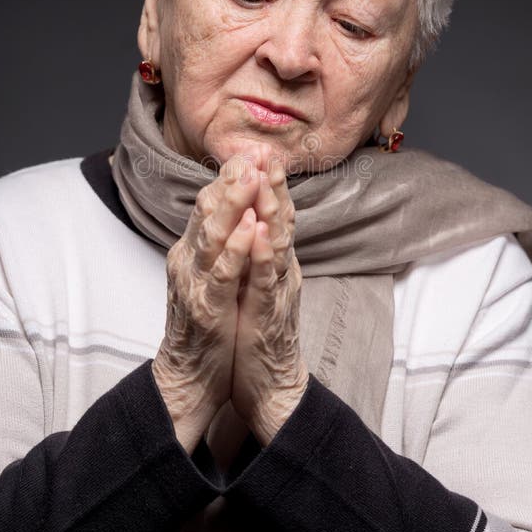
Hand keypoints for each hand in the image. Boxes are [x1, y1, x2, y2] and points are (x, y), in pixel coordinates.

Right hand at [152, 155, 259, 451]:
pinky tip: (249, 230)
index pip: (211, 201)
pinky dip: (234, 250)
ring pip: (211, 235)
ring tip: (251, 177)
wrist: (191, 376)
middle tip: (251, 150)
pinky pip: (220, 275)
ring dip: (233, 205)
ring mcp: (194, 283)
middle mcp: (189, 259)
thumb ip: (221, 239)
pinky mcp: (205, 309)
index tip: (253, 149)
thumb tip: (240, 203)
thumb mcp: (215, 273)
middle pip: (208, 210)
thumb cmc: (210, 322)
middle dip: (232, 179)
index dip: (231, 175)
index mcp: (194, 249)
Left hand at [231, 160, 308, 444]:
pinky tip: (258, 232)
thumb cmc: (256, 330)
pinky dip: (263, 255)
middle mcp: (280, 269)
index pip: (273, 212)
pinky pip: (265, 281)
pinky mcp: (268, 316)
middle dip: (274, 184)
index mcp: (273, 259)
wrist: (267, 383)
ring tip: (267, 180)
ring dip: (273, 210)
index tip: (258, 148)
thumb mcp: (255, 280)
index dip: (268, 180)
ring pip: (277, 244)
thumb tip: (251, 212)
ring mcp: (276, 291)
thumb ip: (257, 248)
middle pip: (281, 219)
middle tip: (268, 150)